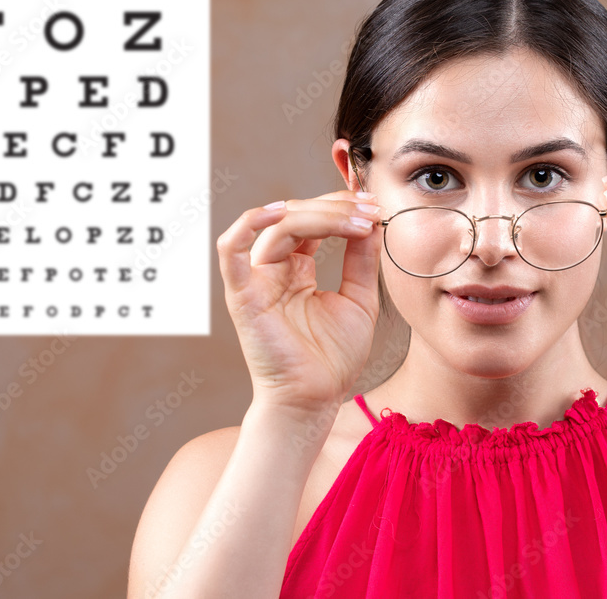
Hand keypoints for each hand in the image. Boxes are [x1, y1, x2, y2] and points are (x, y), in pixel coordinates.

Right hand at [216, 190, 382, 414]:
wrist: (316, 398)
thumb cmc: (333, 357)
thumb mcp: (359, 299)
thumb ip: (362, 260)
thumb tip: (371, 221)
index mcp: (298, 267)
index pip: (314, 221)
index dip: (342, 208)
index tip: (376, 207)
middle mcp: (274, 268)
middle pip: (298, 216)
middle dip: (338, 208)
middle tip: (371, 210)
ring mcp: (257, 279)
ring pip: (278, 226)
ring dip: (320, 215)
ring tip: (357, 220)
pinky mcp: (243, 295)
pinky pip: (231, 252)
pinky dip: (247, 225)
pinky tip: (278, 212)